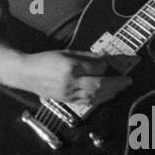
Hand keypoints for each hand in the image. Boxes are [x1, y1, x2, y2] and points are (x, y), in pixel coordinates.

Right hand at [19, 50, 133, 108]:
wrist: (26, 73)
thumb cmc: (46, 60)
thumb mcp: (66, 52)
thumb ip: (86, 56)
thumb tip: (104, 59)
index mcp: (69, 67)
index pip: (95, 68)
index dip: (106, 67)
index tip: (113, 64)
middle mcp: (70, 82)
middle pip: (98, 86)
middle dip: (116, 84)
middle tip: (127, 81)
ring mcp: (68, 93)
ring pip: (94, 96)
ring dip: (110, 93)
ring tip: (120, 89)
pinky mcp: (66, 100)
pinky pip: (86, 102)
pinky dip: (99, 99)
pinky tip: (106, 96)